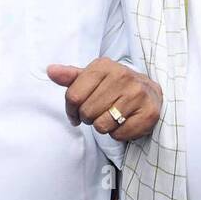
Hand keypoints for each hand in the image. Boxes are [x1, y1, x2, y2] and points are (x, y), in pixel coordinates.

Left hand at [47, 57, 161, 140]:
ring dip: (103, 126)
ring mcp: (137, 94)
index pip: (73, 96)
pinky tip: (124, 122)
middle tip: (98, 113)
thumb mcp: (92, 77)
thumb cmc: (114, 86)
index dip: (71, 109)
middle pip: (87, 112)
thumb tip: (50, 70)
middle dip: (88, 118)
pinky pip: (119, 134)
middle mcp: (122, 76)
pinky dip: (118, 133)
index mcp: (104, 65)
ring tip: (111, 117)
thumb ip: (71, 76)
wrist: (150, 92)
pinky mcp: (148, 113)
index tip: (76, 112)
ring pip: (102, 125)